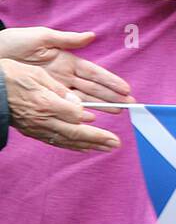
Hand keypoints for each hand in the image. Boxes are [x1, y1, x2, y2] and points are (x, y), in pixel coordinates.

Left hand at [0, 27, 132, 104]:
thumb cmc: (14, 43)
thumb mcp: (42, 37)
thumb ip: (67, 39)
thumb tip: (90, 36)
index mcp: (66, 60)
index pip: (94, 73)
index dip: (110, 81)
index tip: (125, 88)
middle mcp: (65, 76)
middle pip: (94, 88)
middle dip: (112, 96)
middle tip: (129, 105)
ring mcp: (56, 87)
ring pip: (85, 99)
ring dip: (102, 106)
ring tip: (118, 112)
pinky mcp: (46, 96)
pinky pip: (67, 106)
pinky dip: (80, 113)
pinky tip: (92, 119)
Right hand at [1, 59, 120, 152]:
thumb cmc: (12, 76)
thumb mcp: (38, 75)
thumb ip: (61, 91)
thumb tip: (79, 106)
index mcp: (46, 103)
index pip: (75, 115)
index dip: (90, 120)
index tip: (101, 120)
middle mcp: (43, 119)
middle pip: (75, 133)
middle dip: (97, 139)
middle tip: (116, 143)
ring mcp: (37, 128)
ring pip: (67, 140)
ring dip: (89, 145)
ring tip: (106, 148)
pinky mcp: (32, 131)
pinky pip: (56, 141)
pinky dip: (72, 145)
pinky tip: (83, 147)